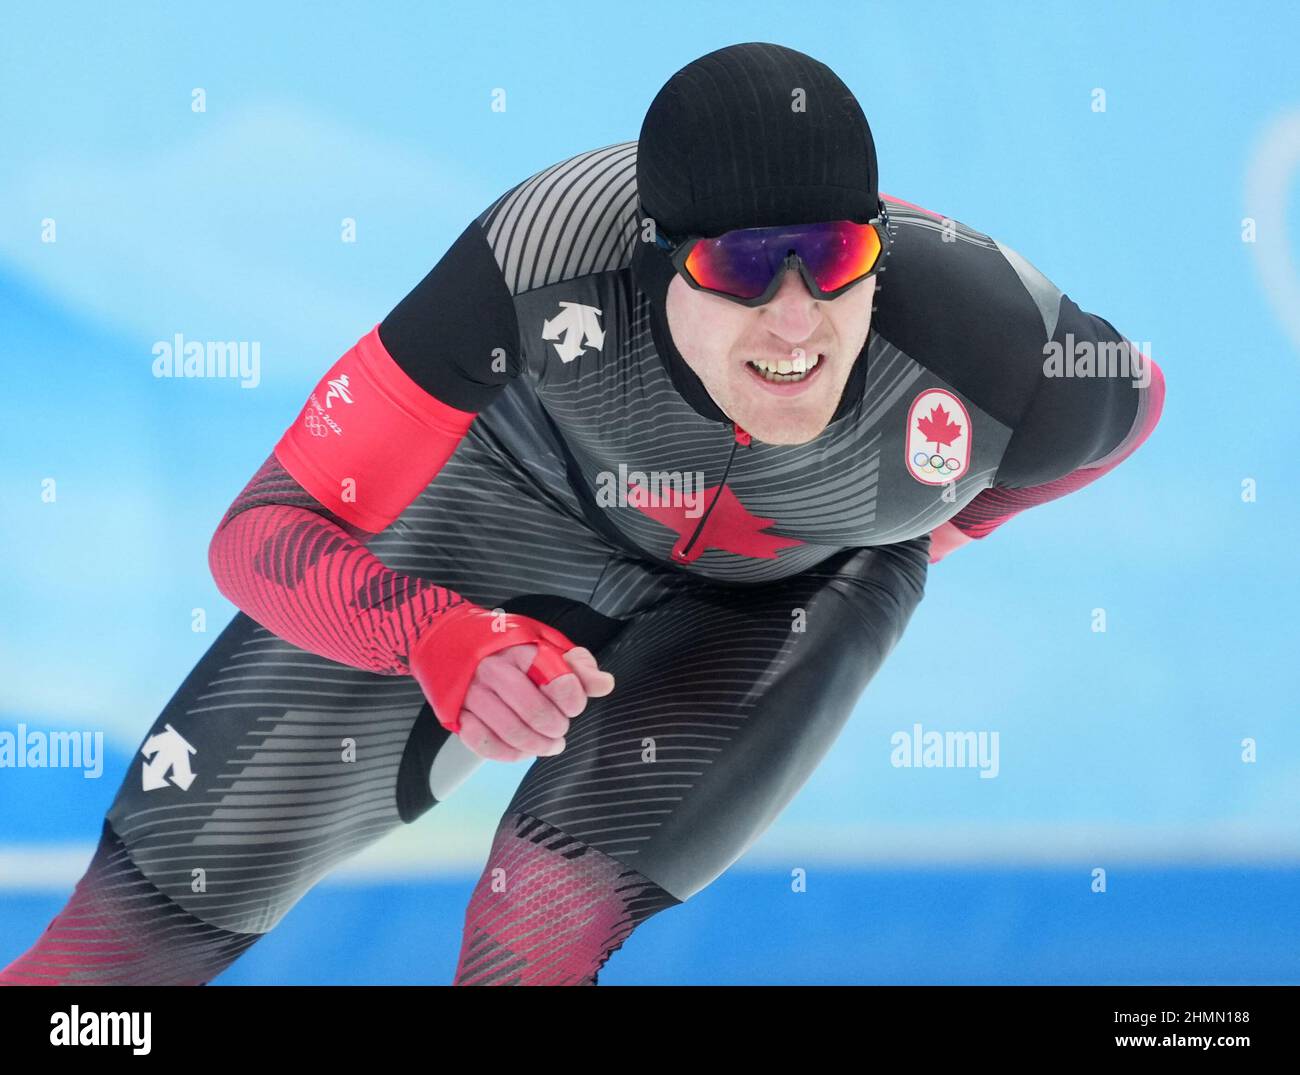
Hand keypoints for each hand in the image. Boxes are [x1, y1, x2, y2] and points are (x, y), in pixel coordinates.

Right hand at [456, 644, 614, 761]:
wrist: (447, 638)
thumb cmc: (504, 643)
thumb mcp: (544, 642)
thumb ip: (577, 664)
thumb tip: (605, 685)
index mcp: (519, 648)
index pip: (558, 681)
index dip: (573, 700)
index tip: (573, 705)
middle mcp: (493, 669)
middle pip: (535, 712)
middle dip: (556, 728)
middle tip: (560, 729)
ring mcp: (471, 692)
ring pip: (511, 732)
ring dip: (537, 747)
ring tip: (549, 746)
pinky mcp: (456, 712)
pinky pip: (484, 743)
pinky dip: (507, 754)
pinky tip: (520, 751)